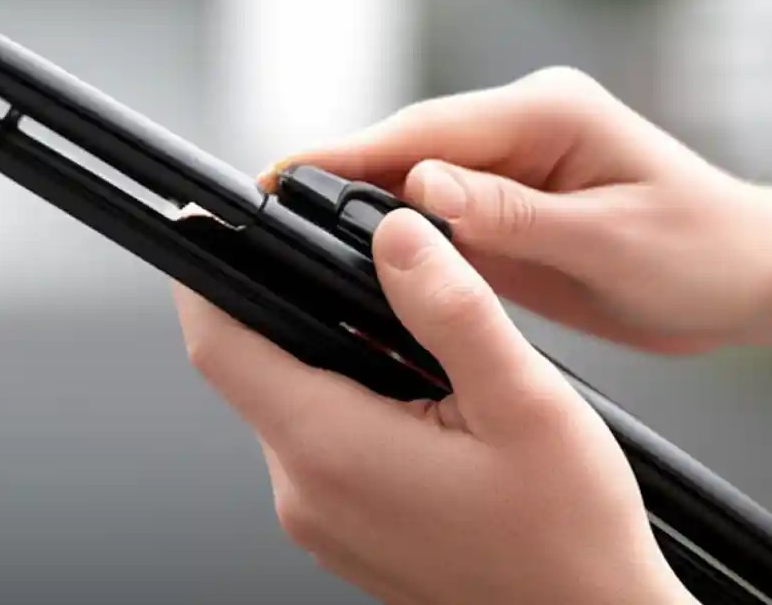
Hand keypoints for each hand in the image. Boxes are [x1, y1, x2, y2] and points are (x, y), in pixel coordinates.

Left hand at [173, 211, 694, 603]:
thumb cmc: (567, 536)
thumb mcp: (526, 402)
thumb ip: (451, 310)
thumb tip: (395, 237)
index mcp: (332, 448)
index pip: (218, 347)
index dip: (204, 280)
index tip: (214, 235)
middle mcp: (306, 491)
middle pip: (256, 369)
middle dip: (295, 311)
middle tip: (366, 278)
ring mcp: (319, 519)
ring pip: (292, 404)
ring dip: (332, 360)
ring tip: (411, 347)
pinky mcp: (342, 531)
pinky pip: (319, 447)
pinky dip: (351, 408)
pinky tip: (419, 404)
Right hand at [263, 67, 771, 354]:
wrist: (744, 278)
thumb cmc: (699, 251)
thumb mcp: (609, 238)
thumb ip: (513, 212)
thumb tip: (421, 186)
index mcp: (545, 113)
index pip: (426, 129)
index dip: (350, 152)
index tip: (287, 172)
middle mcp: (519, 131)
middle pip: (406, 149)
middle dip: (341, 179)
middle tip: (274, 215)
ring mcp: (509, 169)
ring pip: (413, 186)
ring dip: (363, 212)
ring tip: (299, 241)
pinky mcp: (507, 207)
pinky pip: (437, 219)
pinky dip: (399, 239)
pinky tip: (361, 263)